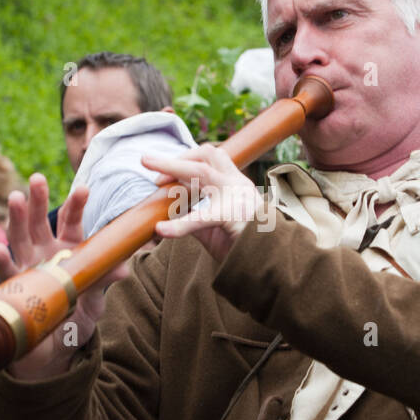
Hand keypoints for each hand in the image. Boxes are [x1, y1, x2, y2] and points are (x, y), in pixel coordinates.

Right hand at [0, 173, 116, 378]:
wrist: (54, 350)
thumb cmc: (76, 320)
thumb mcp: (95, 299)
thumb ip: (103, 280)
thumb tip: (125, 268)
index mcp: (69, 250)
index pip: (71, 222)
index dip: (76, 205)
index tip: (83, 189)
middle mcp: (45, 253)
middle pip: (40, 222)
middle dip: (38, 200)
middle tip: (37, 179)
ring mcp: (27, 268)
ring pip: (20, 238)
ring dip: (17, 219)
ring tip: (16, 198)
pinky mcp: (14, 288)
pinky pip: (6, 272)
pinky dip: (2, 260)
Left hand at [144, 145, 261, 260]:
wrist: (272, 263)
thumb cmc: (245, 246)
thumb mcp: (216, 228)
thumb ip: (194, 218)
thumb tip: (163, 220)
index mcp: (235, 184)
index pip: (211, 157)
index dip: (186, 157)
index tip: (163, 170)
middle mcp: (237, 184)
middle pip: (206, 156)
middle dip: (175, 158)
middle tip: (147, 162)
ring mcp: (236, 197)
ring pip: (202, 173)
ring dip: (174, 170)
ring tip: (153, 181)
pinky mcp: (233, 216)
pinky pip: (201, 216)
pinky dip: (180, 224)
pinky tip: (162, 230)